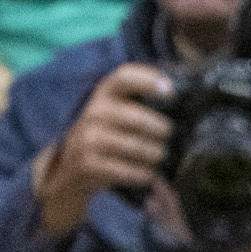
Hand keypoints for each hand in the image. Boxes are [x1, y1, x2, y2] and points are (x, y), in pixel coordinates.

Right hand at [32, 62, 173, 237]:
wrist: (70, 170)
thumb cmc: (105, 135)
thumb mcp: (113, 112)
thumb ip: (138, 101)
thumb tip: (180, 97)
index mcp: (102, 93)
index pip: (123, 77)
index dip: (148, 80)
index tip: (170, 91)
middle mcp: (93, 113)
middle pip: (136, 117)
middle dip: (160, 129)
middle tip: (167, 136)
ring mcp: (88, 139)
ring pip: (136, 147)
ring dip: (155, 154)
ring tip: (158, 155)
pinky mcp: (89, 164)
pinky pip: (129, 170)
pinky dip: (144, 173)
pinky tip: (146, 173)